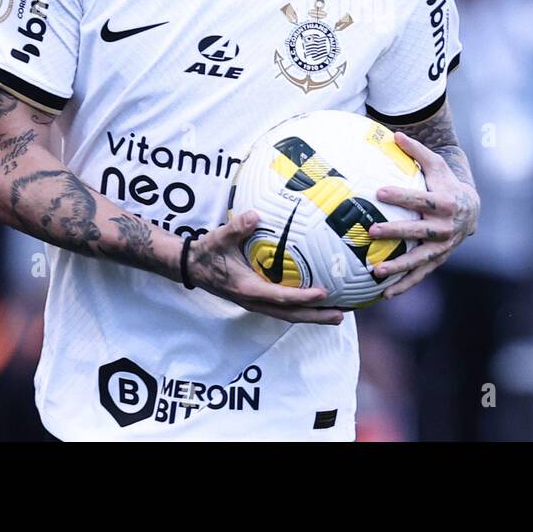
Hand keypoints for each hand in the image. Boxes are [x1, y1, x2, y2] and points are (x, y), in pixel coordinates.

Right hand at [187, 211, 343, 324]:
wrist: (191, 266)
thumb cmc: (208, 252)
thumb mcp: (220, 238)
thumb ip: (237, 228)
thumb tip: (255, 215)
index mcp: (248, 289)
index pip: (281, 297)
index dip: (303, 297)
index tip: (324, 293)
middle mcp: (254, 301)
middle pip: (290, 315)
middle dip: (315, 316)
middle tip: (340, 315)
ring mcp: (255, 303)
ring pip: (287, 315)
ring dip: (311, 316)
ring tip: (336, 314)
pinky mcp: (256, 299)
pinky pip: (282, 308)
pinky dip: (300, 308)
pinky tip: (315, 303)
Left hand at [366, 131, 479, 298]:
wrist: (470, 210)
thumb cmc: (446, 183)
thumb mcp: (436, 165)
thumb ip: (416, 152)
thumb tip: (394, 134)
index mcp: (444, 202)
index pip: (420, 199)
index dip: (401, 195)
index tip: (379, 191)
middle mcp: (444, 228)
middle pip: (418, 231)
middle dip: (396, 232)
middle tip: (372, 231)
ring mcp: (442, 248)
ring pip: (419, 259)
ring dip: (398, 266)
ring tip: (375, 271)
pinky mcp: (438, 261)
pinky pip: (420, 274)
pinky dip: (404, 284)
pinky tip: (384, 293)